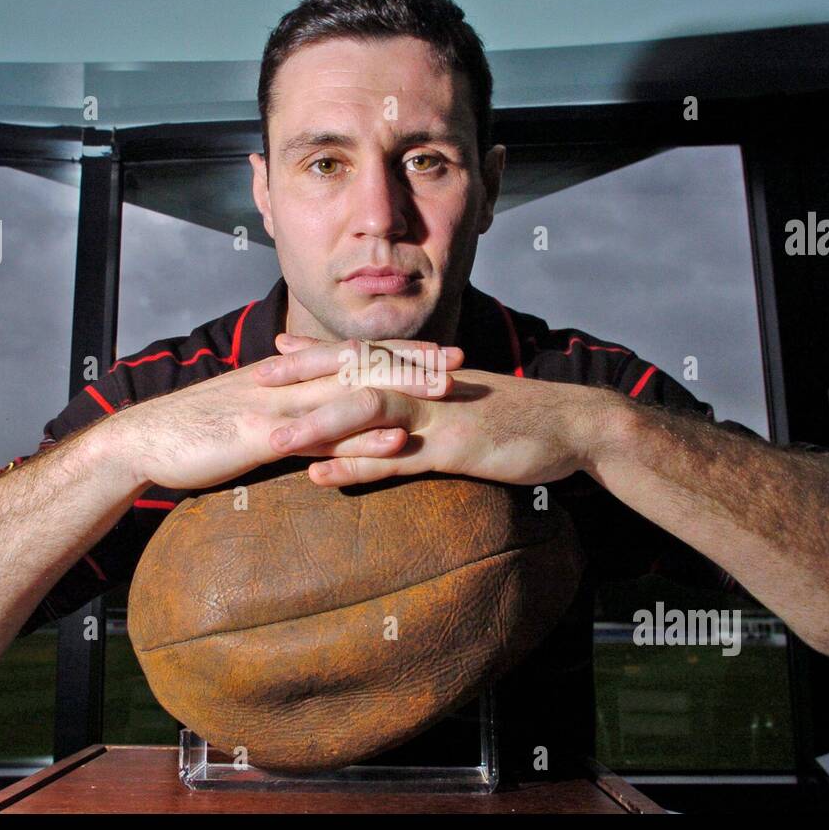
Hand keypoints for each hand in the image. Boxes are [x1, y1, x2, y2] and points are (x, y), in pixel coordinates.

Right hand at [109, 336, 463, 491]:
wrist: (143, 440)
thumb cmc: (192, 431)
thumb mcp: (244, 416)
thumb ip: (281, 414)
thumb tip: (311, 426)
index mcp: (284, 375)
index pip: (348, 356)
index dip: (393, 353)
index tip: (433, 353)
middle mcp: (288, 383)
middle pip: (361, 365)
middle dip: (411, 362)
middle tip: (460, 360)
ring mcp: (279, 408)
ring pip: (351, 393)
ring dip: (401, 391)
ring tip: (447, 392)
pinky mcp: (266, 439)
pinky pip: (323, 437)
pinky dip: (363, 437)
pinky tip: (398, 442)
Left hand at [256, 334, 600, 486]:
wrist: (576, 426)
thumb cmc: (522, 417)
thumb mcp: (471, 403)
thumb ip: (433, 400)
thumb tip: (401, 407)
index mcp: (428, 373)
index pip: (362, 355)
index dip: (317, 354)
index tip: (275, 353)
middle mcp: (425, 386)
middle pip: (351, 373)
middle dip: (300, 378)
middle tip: (252, 382)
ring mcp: (437, 414)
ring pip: (364, 410)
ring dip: (315, 424)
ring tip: (270, 439)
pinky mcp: (454, 446)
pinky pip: (397, 456)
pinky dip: (357, 464)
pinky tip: (322, 476)